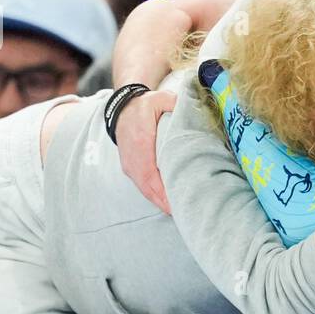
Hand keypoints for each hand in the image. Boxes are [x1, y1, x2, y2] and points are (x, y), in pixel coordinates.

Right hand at [116, 89, 177, 213]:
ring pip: (146, 190)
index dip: (163, 191)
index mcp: (140, 143)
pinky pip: (144, 187)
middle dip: (166, 203)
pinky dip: (156, 197)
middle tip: (185, 214)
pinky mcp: (132, 169)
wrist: (122, 109)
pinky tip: (169, 205)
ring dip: (161, 203)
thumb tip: (191, 109)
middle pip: (149, 188)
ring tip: (180, 213)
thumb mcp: (160, 99)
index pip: (150, 173)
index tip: (176, 204)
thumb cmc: (144, 106)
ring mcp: (130, 166)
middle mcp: (132, 159)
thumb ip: (176, 104)